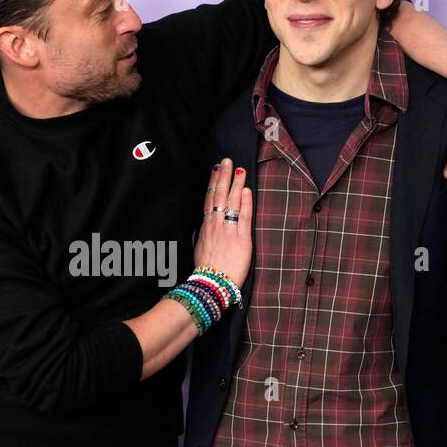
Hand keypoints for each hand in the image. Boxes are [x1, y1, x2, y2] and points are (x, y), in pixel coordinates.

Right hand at [193, 158, 252, 286]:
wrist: (210, 285)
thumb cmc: (205, 271)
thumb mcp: (199, 249)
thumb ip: (204, 235)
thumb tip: (206, 226)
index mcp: (206, 227)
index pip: (209, 200)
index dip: (213, 183)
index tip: (216, 170)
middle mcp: (216, 225)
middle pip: (219, 196)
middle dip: (223, 177)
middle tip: (227, 161)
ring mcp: (228, 231)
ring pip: (231, 202)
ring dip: (236, 184)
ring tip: (240, 170)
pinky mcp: (242, 240)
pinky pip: (243, 217)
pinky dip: (245, 203)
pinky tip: (247, 191)